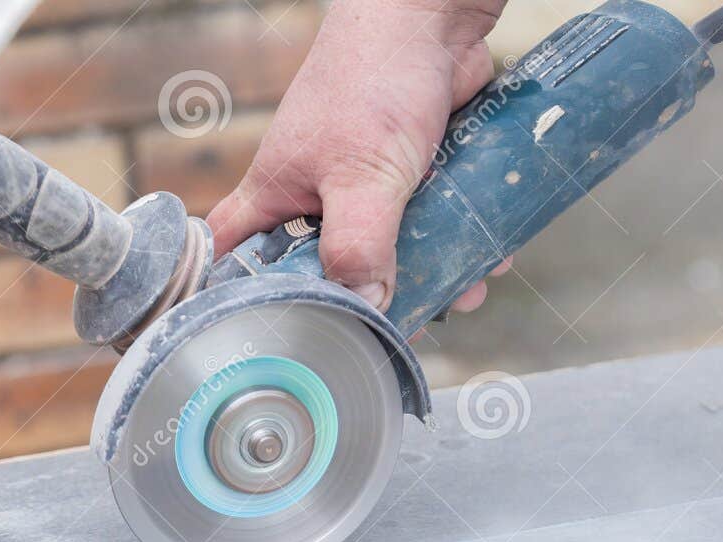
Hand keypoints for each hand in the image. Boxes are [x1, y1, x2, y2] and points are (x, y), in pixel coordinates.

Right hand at [207, 0, 506, 313]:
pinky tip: (489, 255)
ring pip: (391, 245)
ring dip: (430, 272)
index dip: (235, 289)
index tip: (254, 329)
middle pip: (328, 263)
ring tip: (465, 294)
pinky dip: (457, 237)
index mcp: (278, 189)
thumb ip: (360, 245)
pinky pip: (431, 216)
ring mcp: (365, 178)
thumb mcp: (363, 177)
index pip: (233, 248)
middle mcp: (316, 188)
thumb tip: (365, 305)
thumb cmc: (375, 78)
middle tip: (402, 325)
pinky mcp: (413, 165)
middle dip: (367, 295)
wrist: (432, 16)